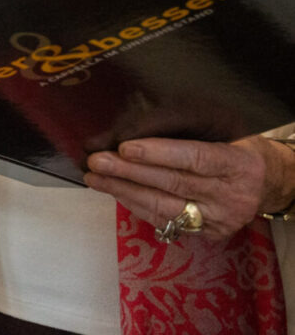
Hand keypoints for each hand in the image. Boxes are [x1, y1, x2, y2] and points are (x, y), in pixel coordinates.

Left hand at [85, 135, 294, 240]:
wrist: (269, 182)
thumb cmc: (237, 146)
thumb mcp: (221, 130)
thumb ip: (183, 131)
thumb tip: (131, 129)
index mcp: (238, 164)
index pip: (195, 158)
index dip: (159, 153)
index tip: (125, 147)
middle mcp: (232, 196)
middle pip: (175, 184)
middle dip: (130, 173)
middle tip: (97, 161)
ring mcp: (221, 219)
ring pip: (166, 207)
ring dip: (125, 192)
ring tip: (95, 178)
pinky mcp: (210, 234)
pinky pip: (166, 221)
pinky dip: (137, 205)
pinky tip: (116, 192)